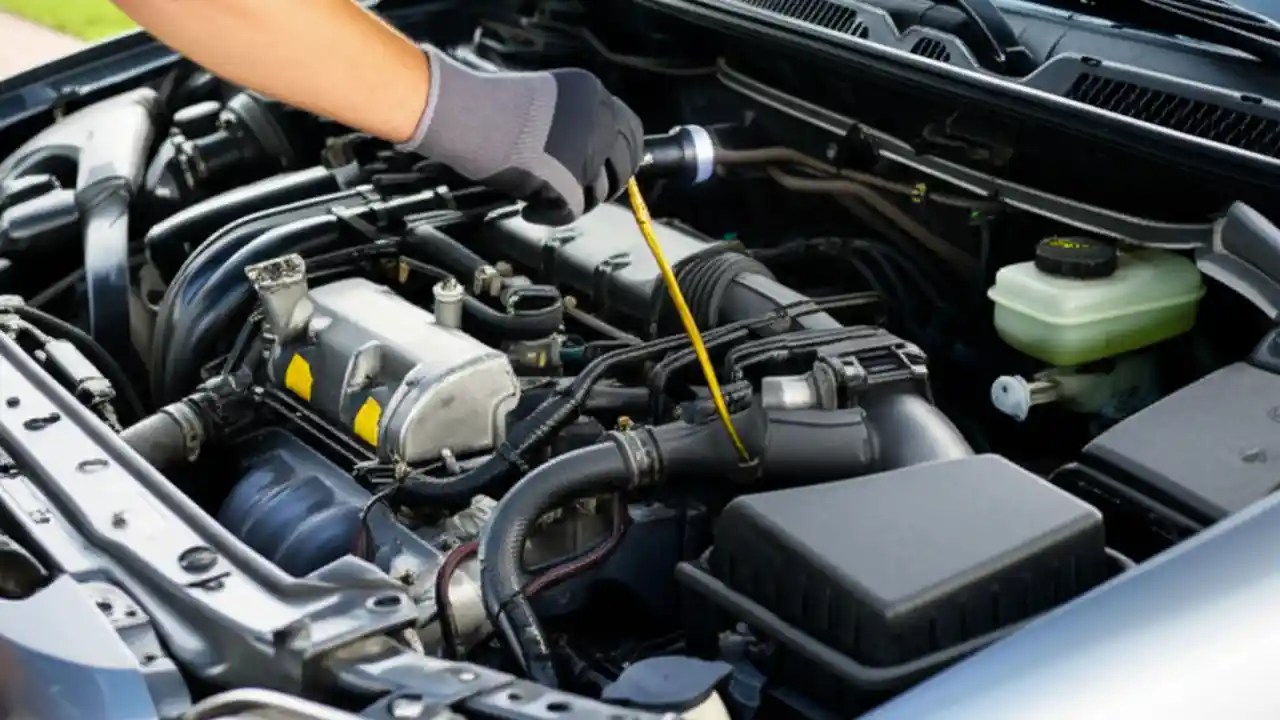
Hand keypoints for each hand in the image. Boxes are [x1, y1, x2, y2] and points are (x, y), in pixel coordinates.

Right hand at [400, 47, 642, 225]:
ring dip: (574, 200)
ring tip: (546, 197)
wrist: (466, 113)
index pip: (630, 132)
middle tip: (584, 193)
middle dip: (606, 185)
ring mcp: (586, 153)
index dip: (619, 157)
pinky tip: (531, 210)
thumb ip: (574, 122)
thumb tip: (591, 155)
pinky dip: (550, 216)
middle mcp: (599, 121)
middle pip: (624, 166)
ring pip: (597, 193)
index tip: (606, 170)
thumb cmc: (491, 106)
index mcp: (593, 94)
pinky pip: (571, 212)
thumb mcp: (546, 100)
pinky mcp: (569, 181)